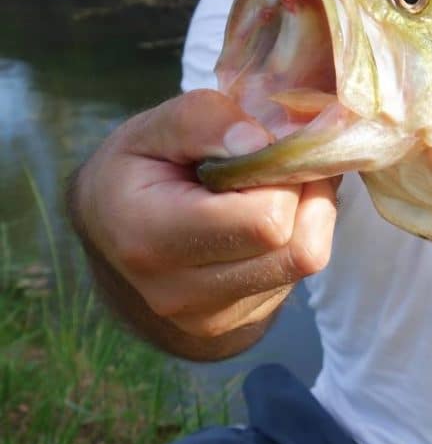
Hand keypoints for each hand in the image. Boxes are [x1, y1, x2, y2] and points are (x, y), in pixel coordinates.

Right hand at [71, 89, 337, 341]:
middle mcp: (180, 292)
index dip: (282, 173)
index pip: (265, 220)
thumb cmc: (137, 167)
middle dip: (302, 193)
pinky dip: (297, 237)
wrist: (112, 227)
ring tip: (272, 186)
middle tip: (276, 163)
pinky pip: (295, 275)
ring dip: (307, 214)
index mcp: (151, 238)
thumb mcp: (154, 128)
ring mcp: (211, 316)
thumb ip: (205, 121)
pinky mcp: (237, 322)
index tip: (264, 145)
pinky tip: (265, 214)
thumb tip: (261, 142)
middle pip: (297, 246)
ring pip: (306, 261)